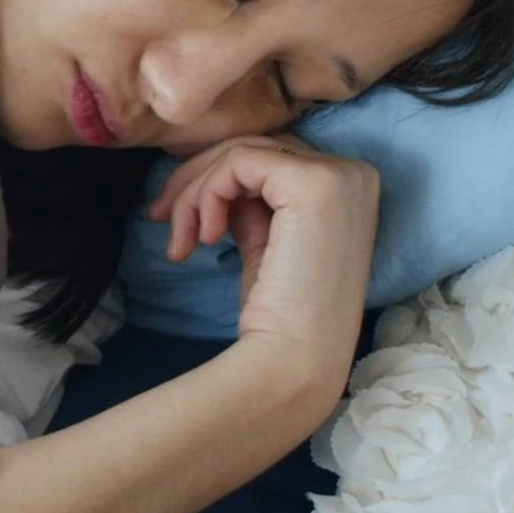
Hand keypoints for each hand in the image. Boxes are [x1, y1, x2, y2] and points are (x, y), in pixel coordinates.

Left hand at [148, 133, 376, 381]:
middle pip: (255, 150)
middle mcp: (355, 174)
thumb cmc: (279, 317)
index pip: (271, 160)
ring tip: (181, 242)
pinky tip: (205, 238)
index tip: (173, 217)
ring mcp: (339, 176)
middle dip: (197, 181)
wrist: (294, 362)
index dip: (216, 180)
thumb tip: (209, 175)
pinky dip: (207, 194)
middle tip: (158, 219)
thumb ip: (249, 203)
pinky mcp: (314, 184)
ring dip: (195, 194)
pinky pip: (238, 162)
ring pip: (241, 153)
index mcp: (348, 188)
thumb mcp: (264, 242)